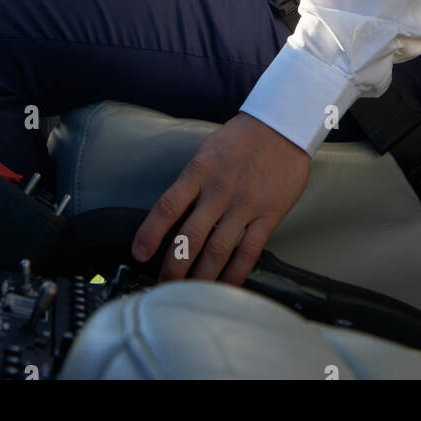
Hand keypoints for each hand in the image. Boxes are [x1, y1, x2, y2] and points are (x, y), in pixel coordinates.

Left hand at [130, 113, 310, 285]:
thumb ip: (191, 182)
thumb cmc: (241, 139)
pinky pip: (248, 251)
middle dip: (174, 267)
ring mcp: (245, 205)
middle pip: (190, 236)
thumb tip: (173, 215)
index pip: (168, 206)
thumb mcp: (207, 151)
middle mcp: (219, 190)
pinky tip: (225, 285)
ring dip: (201, 276)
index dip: (150, 233)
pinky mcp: (268, 215)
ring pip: (218, 250)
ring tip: (191, 292)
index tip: (139, 253)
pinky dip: (235, 273)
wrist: (282, 128)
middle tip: (163, 284)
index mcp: (199, 171)